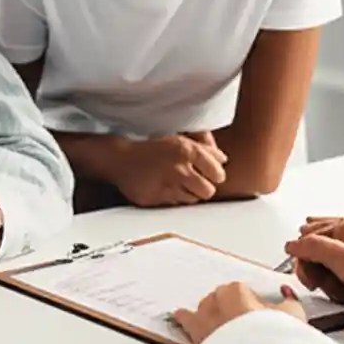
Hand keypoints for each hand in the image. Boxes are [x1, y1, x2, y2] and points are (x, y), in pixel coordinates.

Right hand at [112, 134, 228, 206]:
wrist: (121, 158)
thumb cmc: (152, 147)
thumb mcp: (179, 139)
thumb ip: (204, 147)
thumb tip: (223, 159)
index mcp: (187, 150)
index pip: (218, 173)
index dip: (215, 175)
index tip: (211, 174)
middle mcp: (180, 169)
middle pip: (208, 191)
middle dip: (204, 187)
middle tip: (195, 181)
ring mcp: (168, 185)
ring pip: (193, 200)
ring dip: (189, 193)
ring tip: (178, 183)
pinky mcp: (157, 199)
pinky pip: (176, 204)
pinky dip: (175, 198)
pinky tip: (167, 187)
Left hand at [173, 283, 304, 343]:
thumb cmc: (273, 337)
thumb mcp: (293, 314)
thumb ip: (289, 300)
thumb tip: (287, 295)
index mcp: (236, 291)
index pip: (241, 289)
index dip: (249, 302)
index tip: (255, 311)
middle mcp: (215, 302)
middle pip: (218, 298)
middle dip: (226, 307)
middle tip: (239, 320)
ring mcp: (203, 321)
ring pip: (200, 309)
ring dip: (206, 314)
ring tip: (213, 320)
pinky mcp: (195, 338)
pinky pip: (183, 323)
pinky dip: (183, 320)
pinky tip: (180, 317)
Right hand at [286, 216, 343, 327]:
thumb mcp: (342, 256)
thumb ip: (313, 246)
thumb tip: (292, 244)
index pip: (307, 235)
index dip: (303, 254)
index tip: (307, 267)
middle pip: (312, 253)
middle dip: (314, 271)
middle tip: (321, 280)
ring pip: (321, 270)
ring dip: (326, 283)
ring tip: (340, 287)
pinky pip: (332, 283)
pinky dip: (335, 291)